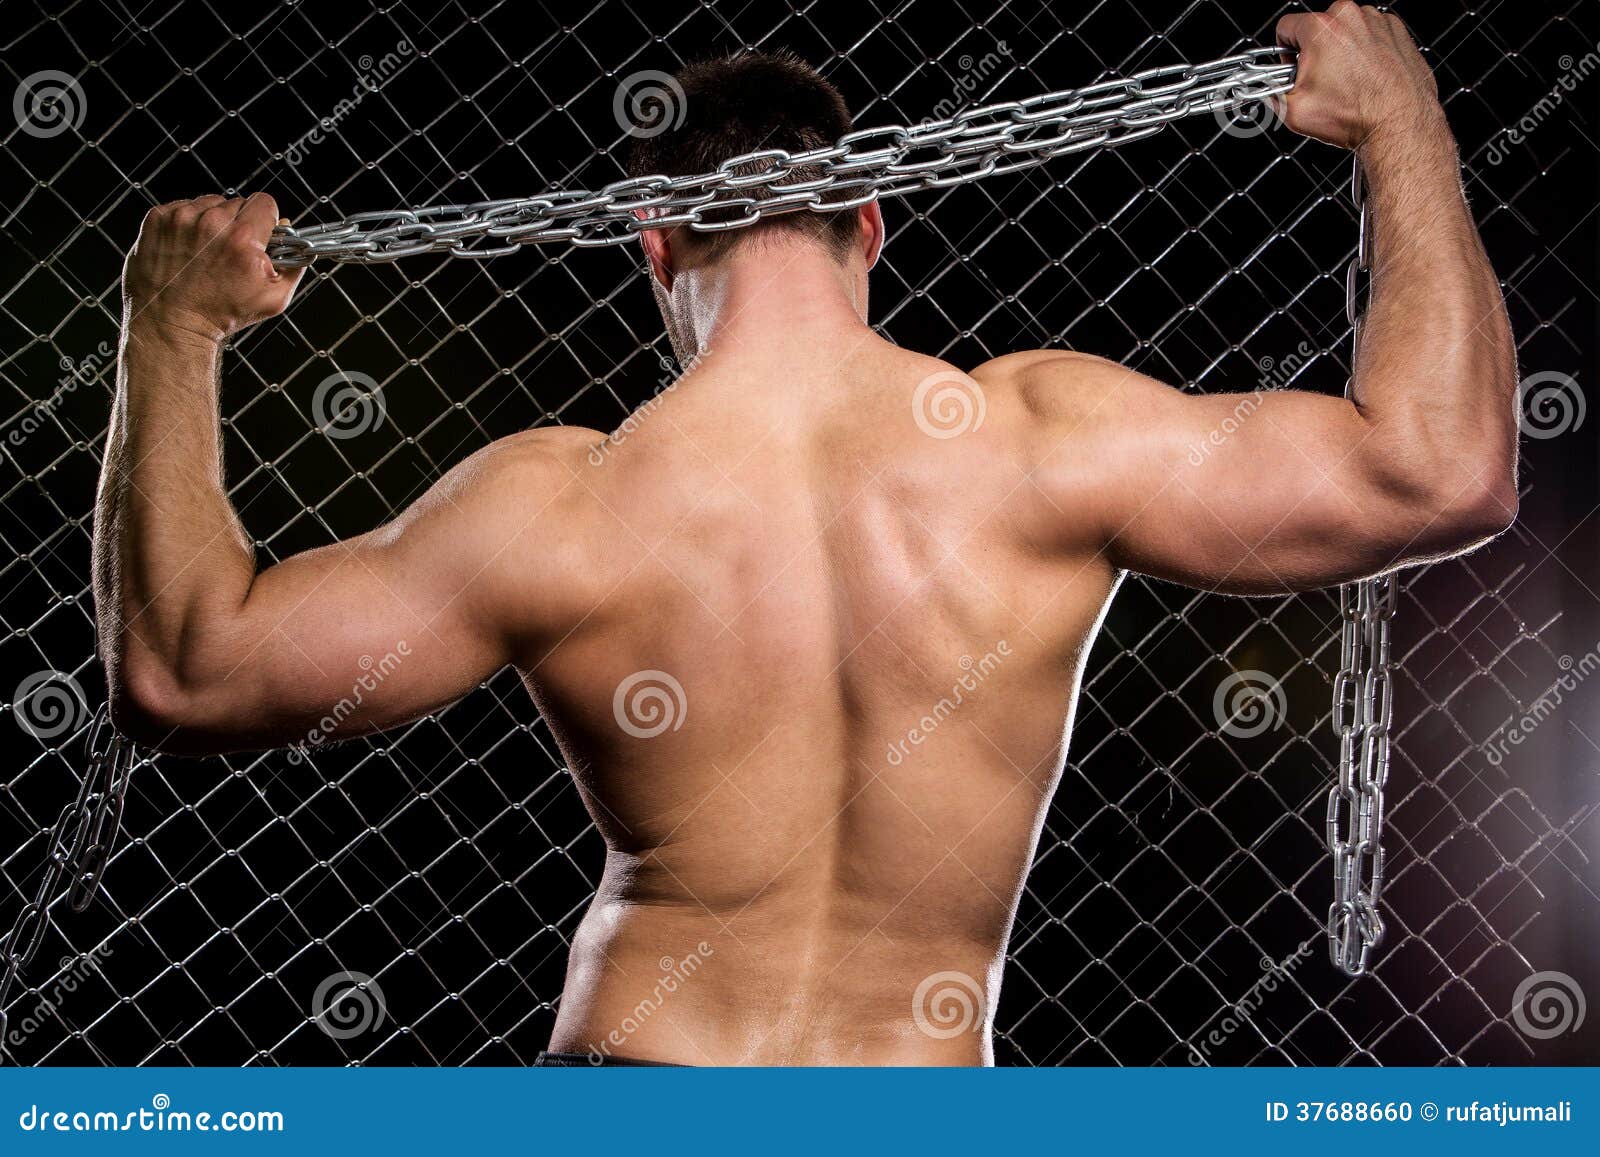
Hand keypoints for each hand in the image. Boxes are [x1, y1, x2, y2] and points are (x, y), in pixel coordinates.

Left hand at [122, 193, 302, 342]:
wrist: (172, 324)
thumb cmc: (221, 314)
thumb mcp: (273, 299)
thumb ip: (294, 267)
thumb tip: (299, 245)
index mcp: (242, 239)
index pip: (265, 203)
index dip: (266, 220)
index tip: (260, 234)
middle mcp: (211, 223)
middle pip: (238, 202)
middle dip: (239, 223)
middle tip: (231, 251)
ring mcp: (181, 218)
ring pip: (210, 203)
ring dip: (213, 221)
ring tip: (207, 251)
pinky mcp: (158, 218)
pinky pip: (183, 207)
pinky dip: (188, 223)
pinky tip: (188, 247)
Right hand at [1277, 2, 1442, 151]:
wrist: (1399, 123)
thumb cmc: (1355, 115)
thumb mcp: (1294, 112)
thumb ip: (1273, 96)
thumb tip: (1269, 92)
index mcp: (1322, 28)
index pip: (1286, 27)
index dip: (1284, 51)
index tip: (1292, 67)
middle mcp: (1352, 17)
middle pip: (1319, 27)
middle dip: (1315, 52)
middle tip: (1321, 81)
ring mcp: (1378, 22)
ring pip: (1346, 31)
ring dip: (1341, 51)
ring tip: (1347, 82)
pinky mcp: (1397, 32)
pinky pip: (1372, 36)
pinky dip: (1366, 53)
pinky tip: (1366, 78)